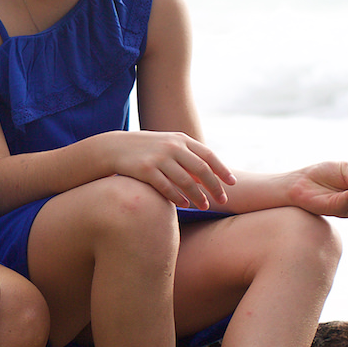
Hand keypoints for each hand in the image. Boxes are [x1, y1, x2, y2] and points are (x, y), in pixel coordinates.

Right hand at [99, 131, 234, 209]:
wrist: (115, 147)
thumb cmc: (147, 149)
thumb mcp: (168, 146)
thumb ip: (188, 157)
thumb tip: (209, 177)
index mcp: (180, 140)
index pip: (208, 155)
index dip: (222, 170)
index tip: (232, 183)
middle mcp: (172, 147)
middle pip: (201, 169)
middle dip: (214, 186)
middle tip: (222, 200)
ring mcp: (159, 158)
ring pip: (186, 181)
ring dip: (198, 196)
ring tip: (204, 206)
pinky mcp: (145, 169)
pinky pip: (166, 187)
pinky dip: (177, 197)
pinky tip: (184, 205)